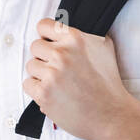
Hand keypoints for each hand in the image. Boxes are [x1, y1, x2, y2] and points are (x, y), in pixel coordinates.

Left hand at [21, 17, 133, 139]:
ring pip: (30, 65)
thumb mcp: (104, 48)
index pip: (43, 26)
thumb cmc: (108, 83)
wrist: (111, 114)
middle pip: (35, 47)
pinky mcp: (44, 93)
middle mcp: (61, 54)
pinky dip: (37, 89)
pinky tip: (54, 93)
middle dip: (44, 57)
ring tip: (59, 83)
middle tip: (58, 69)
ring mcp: (51, 74)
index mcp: (75, 39)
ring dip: (41, 74)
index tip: (50, 45)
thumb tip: (67, 28)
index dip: (45, 36)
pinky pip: (27, 83)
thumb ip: (85, 35)